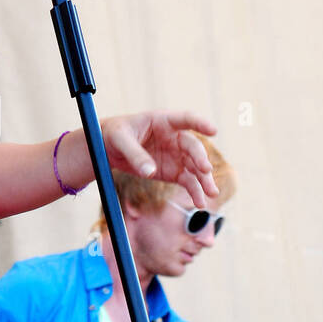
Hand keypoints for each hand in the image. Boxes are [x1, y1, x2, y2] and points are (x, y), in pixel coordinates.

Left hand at [101, 111, 218, 206]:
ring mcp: (176, 155)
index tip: (213, 130)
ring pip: (196, 167)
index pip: (186, 119)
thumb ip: (135, 154)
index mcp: (163, 121)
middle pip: (193, 147)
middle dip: (201, 159)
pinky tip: (199, 202)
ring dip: (205, 180)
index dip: (201, 123)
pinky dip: (195, 192)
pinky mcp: (173, 172)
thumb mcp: (120, 140)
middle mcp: (175, 137)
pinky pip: (188, 182)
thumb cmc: (115, 135)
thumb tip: (149, 172)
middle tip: (205, 170)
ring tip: (211, 193)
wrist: (109, 148)